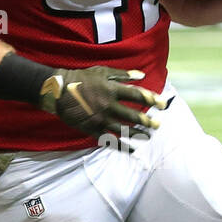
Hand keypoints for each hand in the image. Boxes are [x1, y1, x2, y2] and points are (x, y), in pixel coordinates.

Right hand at [38, 66, 165, 139]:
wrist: (58, 91)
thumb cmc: (81, 78)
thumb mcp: (102, 71)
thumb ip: (123, 74)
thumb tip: (142, 76)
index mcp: (111, 89)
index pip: (136, 95)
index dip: (152, 99)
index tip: (163, 104)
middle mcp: (108, 105)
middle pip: (132, 115)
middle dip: (147, 121)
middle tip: (158, 125)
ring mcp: (100, 118)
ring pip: (123, 129)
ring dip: (138, 134)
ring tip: (148, 136)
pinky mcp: (92, 129)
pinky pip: (109, 140)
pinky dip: (122, 146)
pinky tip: (132, 149)